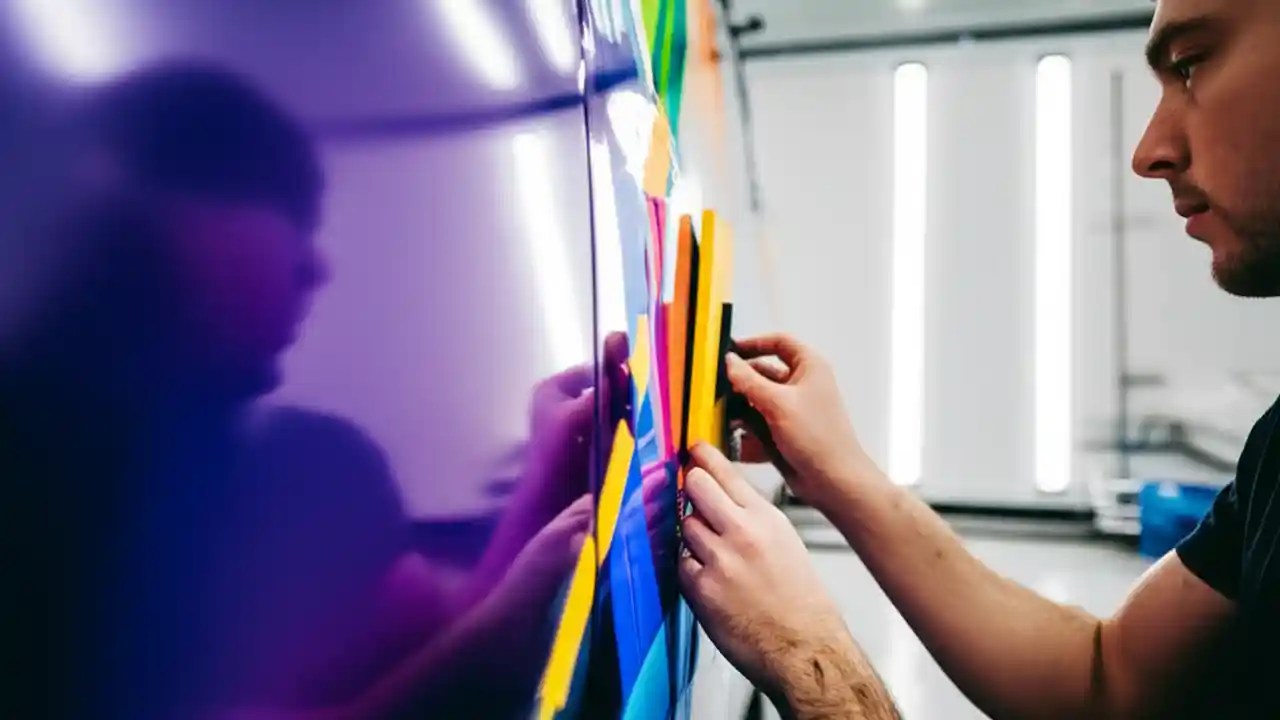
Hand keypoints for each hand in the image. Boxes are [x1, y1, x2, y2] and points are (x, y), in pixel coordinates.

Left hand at [678, 444, 850, 700]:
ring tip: (714, 554)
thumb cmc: (802, 601)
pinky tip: (711, 579)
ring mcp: (719, 560)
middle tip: (691, 496)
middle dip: (690, 489)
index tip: (693, 451)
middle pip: (695, 487)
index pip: (725, 473)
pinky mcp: (701, 588)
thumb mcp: (785, 542)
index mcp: (766, 518)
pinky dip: (690, 567)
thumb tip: (723, 498)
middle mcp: (742, 532)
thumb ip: (754, 517)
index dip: (703, 459)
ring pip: (685, 525)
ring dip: (692, 535)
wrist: (805, 647)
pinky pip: (681, 562)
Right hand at [727, 334, 882, 505]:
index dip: (755, 343)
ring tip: (721, 414)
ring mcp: (794, 409)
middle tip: (718, 387)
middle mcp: (802, 385)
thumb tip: (729, 362)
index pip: (780, 342)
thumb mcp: (778, 403)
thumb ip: (749, 380)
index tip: (730, 350)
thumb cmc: (818, 437)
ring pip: (759, 399)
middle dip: (741, 381)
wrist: (834, 481)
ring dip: (740, 406)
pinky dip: (747, 428)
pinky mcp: (786, 431)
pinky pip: (760, 423)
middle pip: (764, 372)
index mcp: (809, 367)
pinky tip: (733, 436)